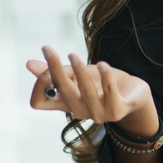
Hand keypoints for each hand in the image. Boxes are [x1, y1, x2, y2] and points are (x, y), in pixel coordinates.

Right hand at [26, 46, 157, 135]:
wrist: (133, 95)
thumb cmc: (101, 84)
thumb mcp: (77, 75)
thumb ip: (56, 71)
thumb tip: (29, 64)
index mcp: (66, 104)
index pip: (39, 102)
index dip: (38, 84)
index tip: (45, 63)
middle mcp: (79, 111)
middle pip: (61, 91)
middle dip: (53, 69)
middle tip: (48, 49)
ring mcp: (99, 113)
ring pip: (85, 91)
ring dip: (78, 71)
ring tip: (73, 54)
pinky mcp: (117, 110)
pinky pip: (109, 92)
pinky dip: (106, 77)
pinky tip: (103, 64)